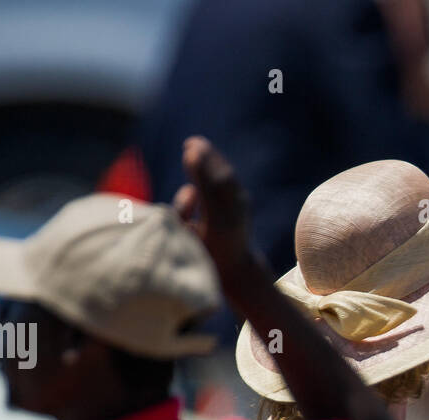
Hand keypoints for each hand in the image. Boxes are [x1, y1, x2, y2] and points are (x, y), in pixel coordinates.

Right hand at [175, 136, 253, 278]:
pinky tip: (206, 153)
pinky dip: (218, 164)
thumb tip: (190, 191)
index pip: (209, 192)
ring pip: (228, 178)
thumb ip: (183, 217)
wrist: (238, 266)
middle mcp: (234, 216)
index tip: (189, 153)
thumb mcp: (189, 241)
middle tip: (191, 144)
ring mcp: (242, 208)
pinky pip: (230, 179)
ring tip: (195, 144)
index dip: (199, 171)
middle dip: (206, 160)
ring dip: (212, 158)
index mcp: (218, 226)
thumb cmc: (205, 255)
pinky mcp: (245, 202)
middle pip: (221, 180)